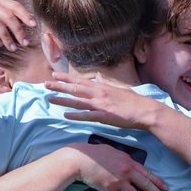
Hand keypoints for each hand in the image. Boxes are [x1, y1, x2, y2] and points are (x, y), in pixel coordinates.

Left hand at [45, 73, 161, 130]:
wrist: (144, 111)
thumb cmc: (132, 101)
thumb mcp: (118, 88)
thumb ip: (106, 83)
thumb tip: (99, 76)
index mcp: (102, 87)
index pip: (80, 81)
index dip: (66, 78)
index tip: (54, 75)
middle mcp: (99, 93)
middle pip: (75, 89)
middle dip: (59, 86)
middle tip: (45, 84)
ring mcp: (101, 104)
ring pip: (78, 101)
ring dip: (63, 100)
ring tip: (49, 99)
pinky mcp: (104, 116)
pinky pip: (87, 115)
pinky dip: (76, 115)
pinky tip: (66, 115)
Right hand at [68, 143, 169, 190]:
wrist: (81, 159)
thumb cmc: (96, 153)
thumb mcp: (114, 151)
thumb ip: (124, 158)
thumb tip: (130, 163)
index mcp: (129, 162)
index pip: (147, 173)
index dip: (158, 181)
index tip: (166, 188)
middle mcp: (127, 172)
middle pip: (146, 185)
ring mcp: (118, 182)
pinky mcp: (109, 189)